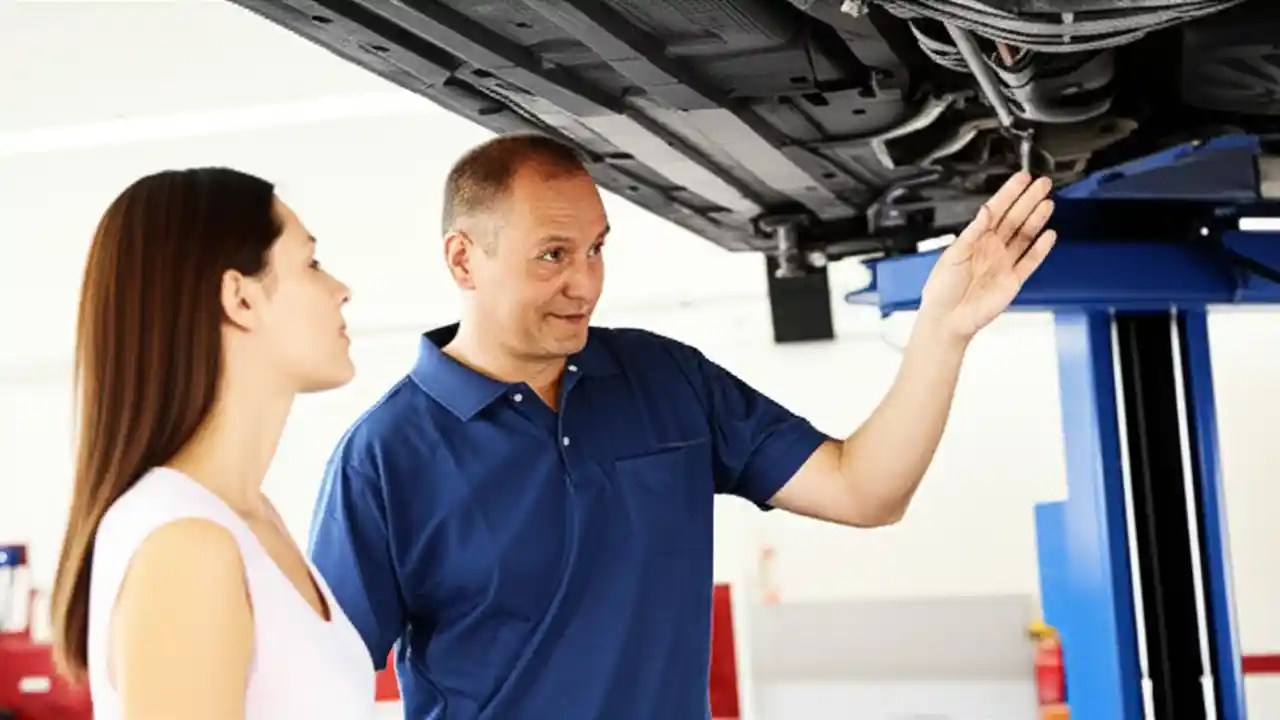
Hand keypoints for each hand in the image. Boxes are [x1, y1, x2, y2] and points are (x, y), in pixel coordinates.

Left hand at [918, 172, 1057, 341]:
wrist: (947, 318)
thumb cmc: (942, 288)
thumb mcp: (954, 254)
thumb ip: (973, 231)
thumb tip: (986, 210)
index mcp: (975, 238)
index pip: (997, 210)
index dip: (1010, 193)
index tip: (1022, 178)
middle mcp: (991, 247)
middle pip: (1015, 218)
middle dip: (1029, 200)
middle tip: (1042, 183)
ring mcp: (1003, 262)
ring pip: (1025, 236)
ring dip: (1037, 219)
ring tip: (1048, 202)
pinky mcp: (1013, 280)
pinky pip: (1031, 261)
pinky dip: (1041, 248)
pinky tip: (1049, 235)